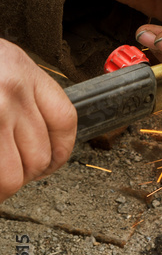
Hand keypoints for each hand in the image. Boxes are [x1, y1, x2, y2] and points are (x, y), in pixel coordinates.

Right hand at [0, 41, 76, 201]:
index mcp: (21, 70)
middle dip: (25, 174)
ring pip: (14, 174)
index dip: (60, 151)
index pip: (64, 120)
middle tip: (9, 176)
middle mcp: (10, 90)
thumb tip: (31, 141)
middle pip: (40, 155)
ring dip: (4, 185)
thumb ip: (17, 93)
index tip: (48, 164)